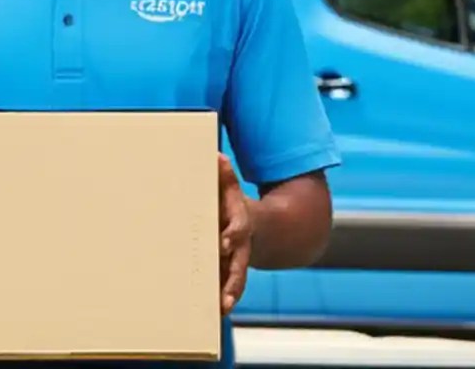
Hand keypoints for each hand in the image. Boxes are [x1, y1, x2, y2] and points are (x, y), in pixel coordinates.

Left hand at [218, 153, 252, 315]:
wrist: (262, 227)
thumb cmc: (232, 205)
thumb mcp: (230, 188)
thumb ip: (223, 175)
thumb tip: (215, 157)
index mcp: (239, 223)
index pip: (237, 229)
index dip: (232, 234)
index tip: (224, 242)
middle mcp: (240, 247)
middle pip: (238, 264)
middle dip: (232, 278)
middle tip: (225, 294)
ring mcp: (236, 262)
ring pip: (234, 282)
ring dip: (228, 296)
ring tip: (221, 310)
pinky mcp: (228, 273)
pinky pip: (225, 288)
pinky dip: (220, 301)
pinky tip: (212, 317)